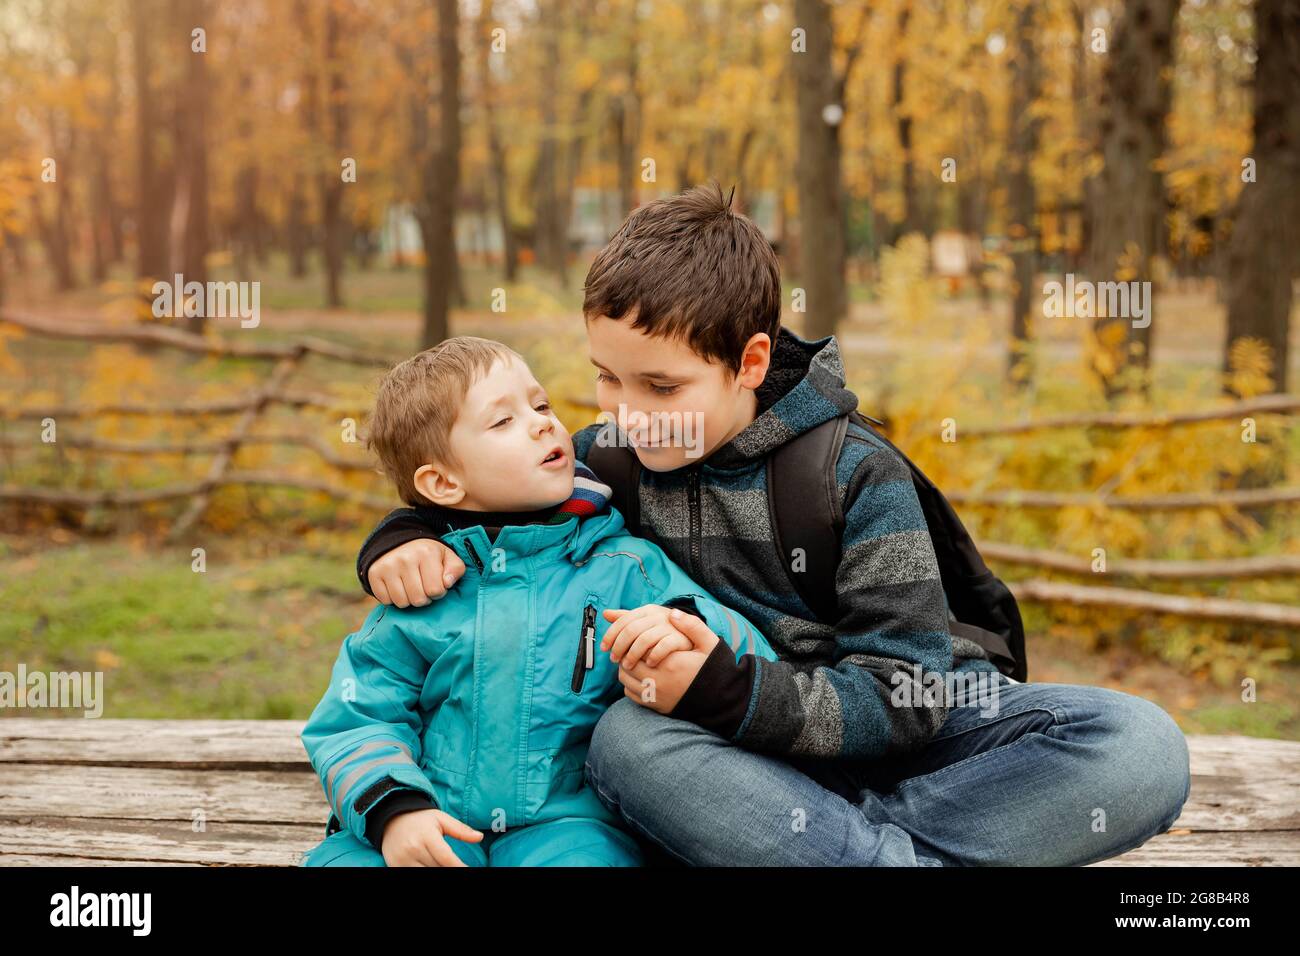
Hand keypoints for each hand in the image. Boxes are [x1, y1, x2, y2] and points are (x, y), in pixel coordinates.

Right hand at [368, 539, 465, 607]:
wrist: (401, 543)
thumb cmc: (429, 555)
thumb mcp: (448, 558)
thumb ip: (456, 570)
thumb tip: (447, 583)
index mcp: (427, 553)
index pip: (436, 590)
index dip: (438, 592)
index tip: (436, 584)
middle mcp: (405, 558)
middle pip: (418, 600)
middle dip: (424, 598)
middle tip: (423, 588)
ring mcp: (388, 566)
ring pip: (401, 602)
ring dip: (409, 600)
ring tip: (411, 588)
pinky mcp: (374, 573)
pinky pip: (385, 600)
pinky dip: (392, 598)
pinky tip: (398, 587)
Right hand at [380, 808, 482, 866]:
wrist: (391, 819)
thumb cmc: (420, 819)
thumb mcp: (441, 819)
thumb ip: (460, 829)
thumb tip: (480, 837)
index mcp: (427, 836)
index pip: (446, 858)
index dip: (459, 866)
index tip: (467, 869)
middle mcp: (413, 849)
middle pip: (437, 868)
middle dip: (449, 868)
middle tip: (456, 865)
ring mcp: (402, 860)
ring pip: (427, 873)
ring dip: (437, 870)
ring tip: (443, 864)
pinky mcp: (395, 867)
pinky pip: (413, 875)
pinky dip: (424, 872)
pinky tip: (431, 865)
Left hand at [606, 608, 720, 713]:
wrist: (719, 698)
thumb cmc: (713, 668)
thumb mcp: (708, 644)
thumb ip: (692, 626)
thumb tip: (673, 613)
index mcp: (670, 664)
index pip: (637, 649)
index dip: (633, 641)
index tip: (637, 635)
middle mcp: (659, 682)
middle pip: (627, 665)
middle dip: (626, 654)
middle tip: (631, 646)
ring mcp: (656, 696)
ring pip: (626, 680)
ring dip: (626, 669)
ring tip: (634, 659)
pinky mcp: (655, 706)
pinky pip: (631, 694)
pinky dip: (629, 684)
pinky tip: (638, 675)